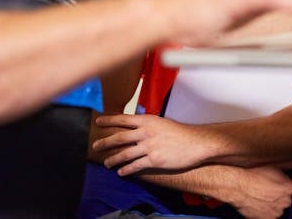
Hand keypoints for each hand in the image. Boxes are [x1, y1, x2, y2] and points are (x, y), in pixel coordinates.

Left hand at [93, 114, 217, 173]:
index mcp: (148, 121)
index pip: (123, 119)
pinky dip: (126, 170)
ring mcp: (149, 147)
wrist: (196, 143)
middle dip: (105, 142)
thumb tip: (137, 129)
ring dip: (113, 160)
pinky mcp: (154, 160)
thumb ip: (148, 125)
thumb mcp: (162, 123)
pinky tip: (121, 172)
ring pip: (124, 154)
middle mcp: (145, 132)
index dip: (109, 120)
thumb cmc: (182, 133)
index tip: (98, 122)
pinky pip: (135, 166)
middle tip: (95, 146)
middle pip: (119, 137)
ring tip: (106, 163)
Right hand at [224, 165, 291, 218]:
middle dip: (277, 195)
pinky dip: (264, 211)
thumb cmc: (253, 173)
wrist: (236, 185)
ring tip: (260, 195)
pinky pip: (268, 216)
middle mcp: (285, 201)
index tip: (273, 182)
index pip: (290, 188)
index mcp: (290, 188)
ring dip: (271, 204)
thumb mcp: (274, 163)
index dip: (281, 184)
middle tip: (265, 188)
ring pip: (277, 208)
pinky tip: (257, 202)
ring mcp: (275, 212)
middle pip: (284, 199)